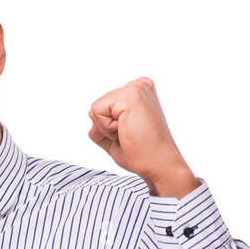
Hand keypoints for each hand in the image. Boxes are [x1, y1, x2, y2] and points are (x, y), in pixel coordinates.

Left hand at [87, 77, 194, 194]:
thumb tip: (92, 127)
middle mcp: (138, 85)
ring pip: (95, 109)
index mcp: (137, 93)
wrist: (157, 163)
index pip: (103, 106)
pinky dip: (106, 127)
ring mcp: (135, 88)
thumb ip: (99, 129)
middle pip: (98, 106)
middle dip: (106, 126)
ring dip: (106, 127)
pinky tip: (127, 129)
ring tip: (129, 131)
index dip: (108, 126)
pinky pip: (96, 111)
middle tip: (130, 134)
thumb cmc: (141, 152)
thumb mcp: (114, 139)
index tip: (130, 132)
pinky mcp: (130, 94)